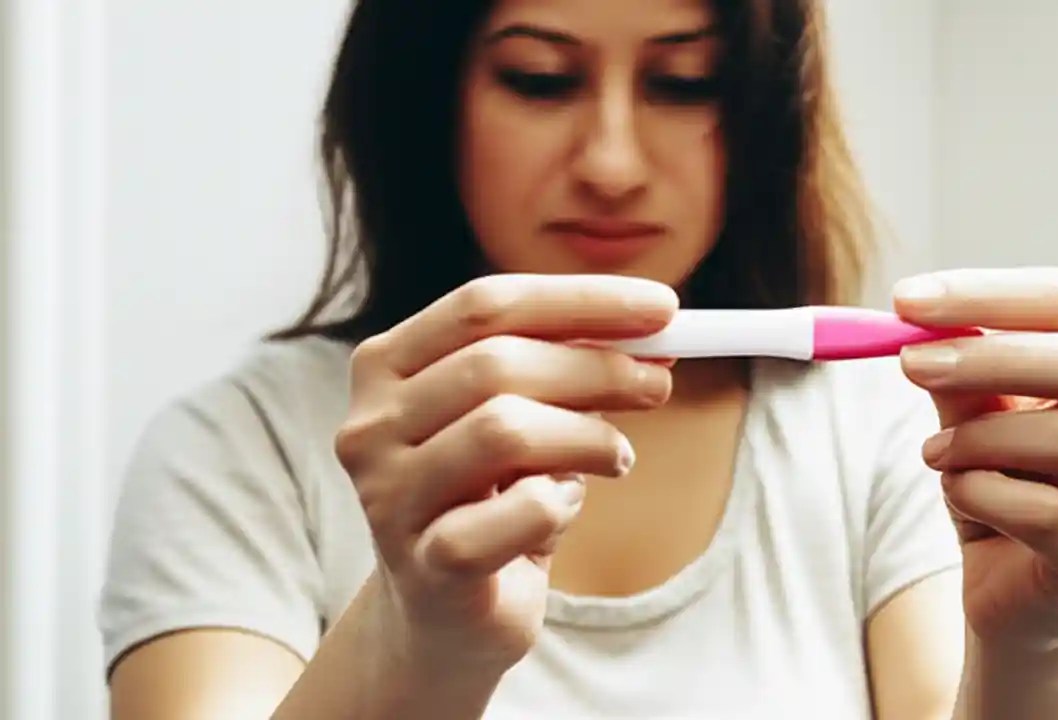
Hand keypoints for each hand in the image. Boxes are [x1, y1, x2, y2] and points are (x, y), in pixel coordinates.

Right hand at [334, 274, 677, 675]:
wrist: (444, 617)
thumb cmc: (489, 499)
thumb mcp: (522, 417)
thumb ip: (568, 367)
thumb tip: (656, 328)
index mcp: (386, 367)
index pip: (485, 306)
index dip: (580, 300)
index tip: (664, 307)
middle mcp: (370, 426)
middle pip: (497, 363)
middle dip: (597, 367)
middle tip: (658, 382)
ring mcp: (389, 498)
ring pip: (506, 430)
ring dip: (588, 436)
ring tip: (615, 456)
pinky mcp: (428, 566)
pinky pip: (525, 510)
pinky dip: (563, 503)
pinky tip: (562, 507)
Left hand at [893, 267, 1057, 652]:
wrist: (1008, 590)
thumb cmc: (1001, 484)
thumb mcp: (973, 418)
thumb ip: (960, 375)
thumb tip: (922, 323)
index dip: (989, 295)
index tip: (906, 300)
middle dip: (997, 357)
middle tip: (911, 362)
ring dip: (983, 438)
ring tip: (933, 454)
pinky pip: (1050, 513)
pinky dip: (982, 494)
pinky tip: (959, 493)